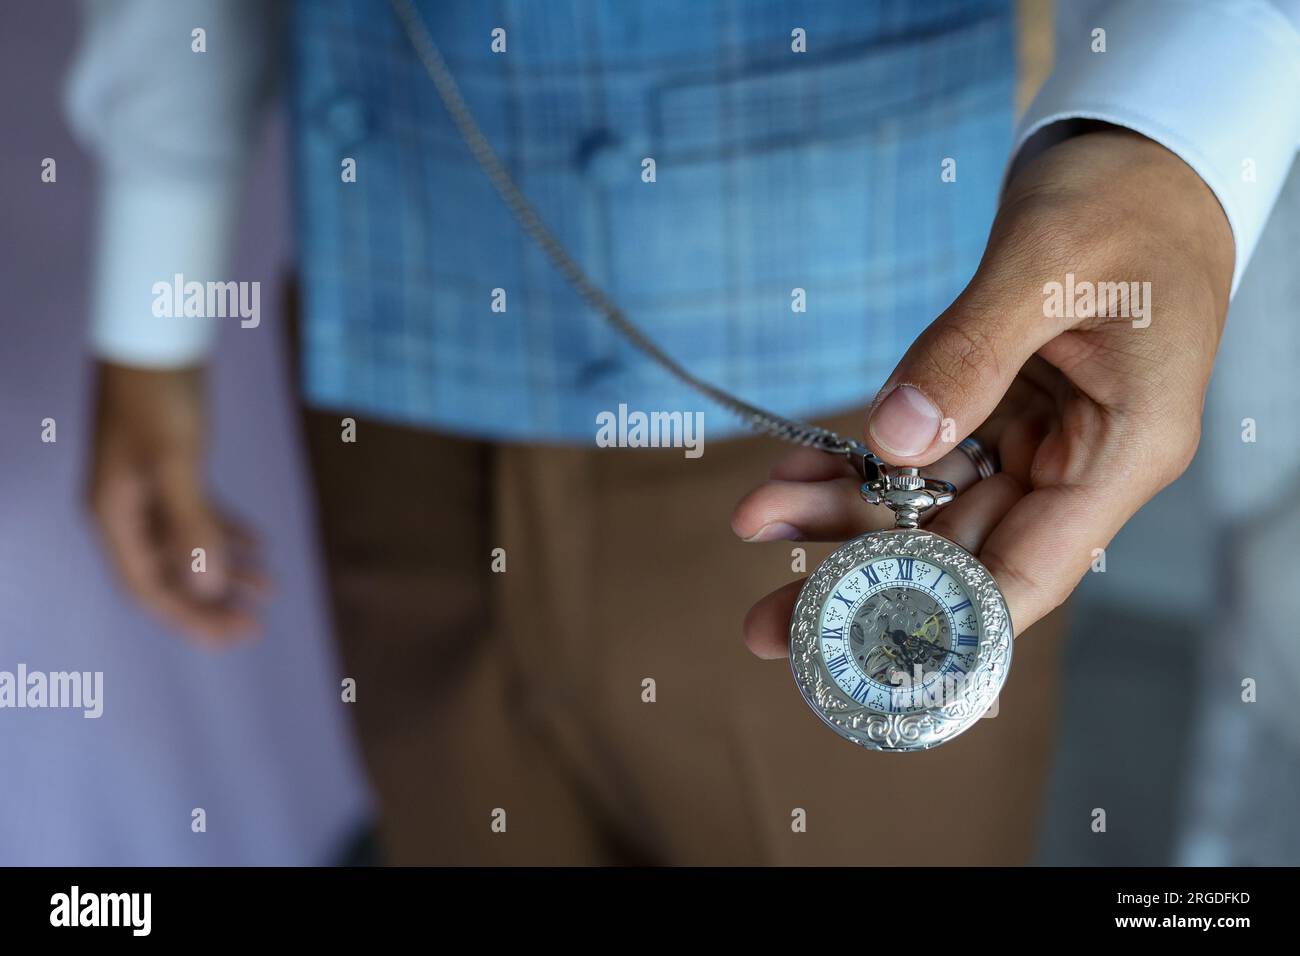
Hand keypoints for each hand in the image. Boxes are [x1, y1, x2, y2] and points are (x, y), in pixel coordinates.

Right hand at [86, 362, 266, 644]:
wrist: (153, 334)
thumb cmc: (158, 395)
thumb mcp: (178, 463)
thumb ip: (192, 527)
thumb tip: (208, 590)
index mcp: (113, 517)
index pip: (150, 589)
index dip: (192, 618)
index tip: (236, 636)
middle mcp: (123, 510)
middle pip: (167, 576)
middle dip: (211, 603)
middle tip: (256, 625)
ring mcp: (143, 490)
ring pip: (185, 547)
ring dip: (225, 570)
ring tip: (270, 588)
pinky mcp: (167, 468)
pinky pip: (195, 515)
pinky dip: (225, 533)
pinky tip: (257, 544)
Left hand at [734, 128, 1233, 657]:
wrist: (1138, 158)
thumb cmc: (1122, 201)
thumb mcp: (1046, 262)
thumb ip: (971, 352)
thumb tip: (896, 440)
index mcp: (1123, 450)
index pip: (1030, 573)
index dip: (944, 626)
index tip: (856, 655)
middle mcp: (1080, 463)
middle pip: (964, 557)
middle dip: (860, 588)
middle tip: (763, 624)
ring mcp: (1036, 440)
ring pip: (930, 510)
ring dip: (841, 522)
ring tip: (755, 527)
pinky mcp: (998, 411)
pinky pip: (920, 456)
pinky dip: (857, 463)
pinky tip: (792, 472)